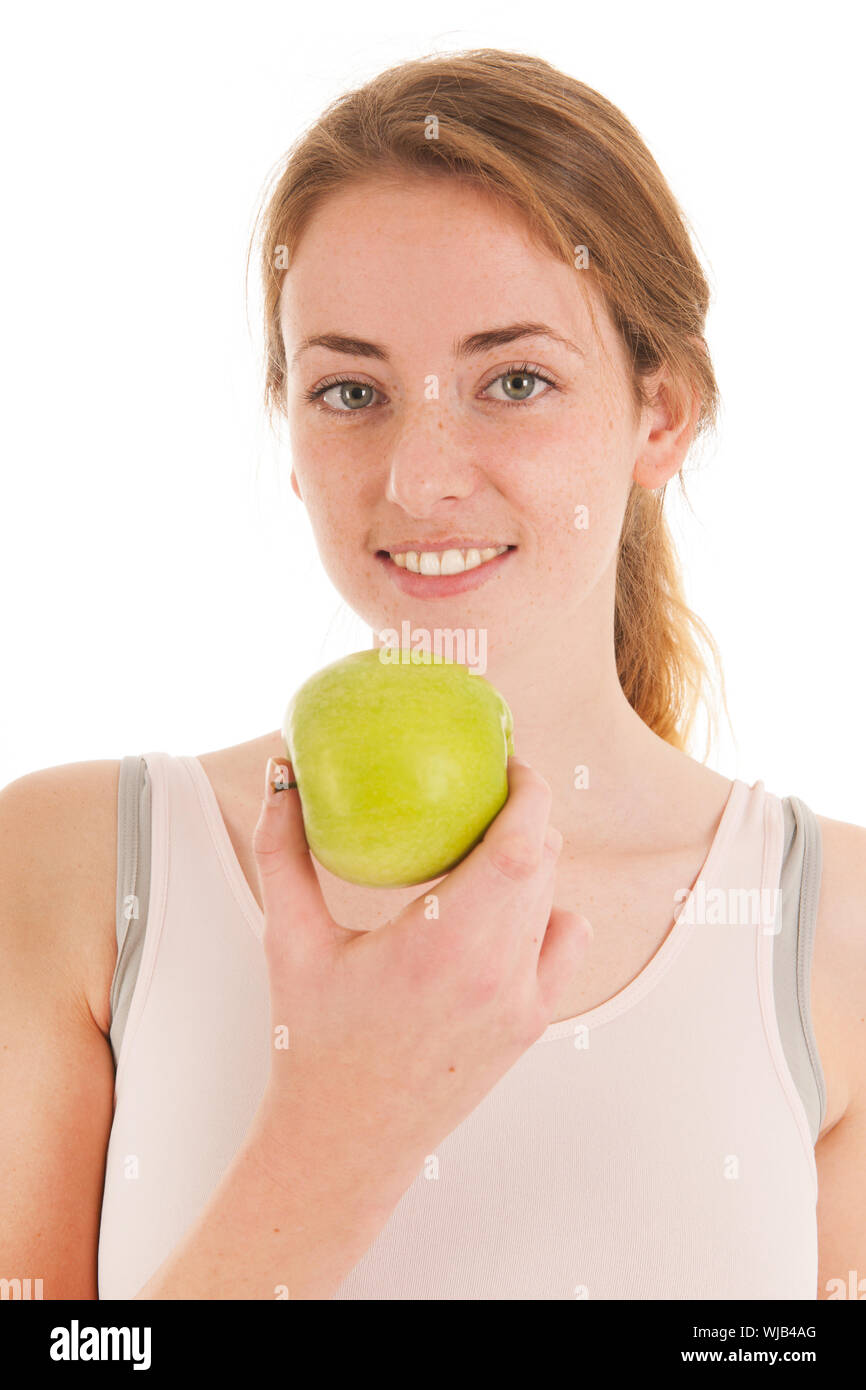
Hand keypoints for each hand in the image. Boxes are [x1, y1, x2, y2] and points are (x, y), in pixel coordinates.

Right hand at [249, 753, 592, 1179]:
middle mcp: (498, 973)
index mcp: (444, 945)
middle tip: (486, 787)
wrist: (345, 1140)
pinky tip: (502, 909)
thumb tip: (279, 774)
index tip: (504, 761)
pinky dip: (546, 912)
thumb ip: (283, 850)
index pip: (522, 844)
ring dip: (533, 860)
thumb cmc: (313, 1044)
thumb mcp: (288, 941)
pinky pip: (564, 944)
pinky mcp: (532, 1024)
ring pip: (556, 898)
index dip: (527, 790)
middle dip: (525, 813)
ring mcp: (524, 1002)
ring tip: (487, 845)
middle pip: (545, 860)